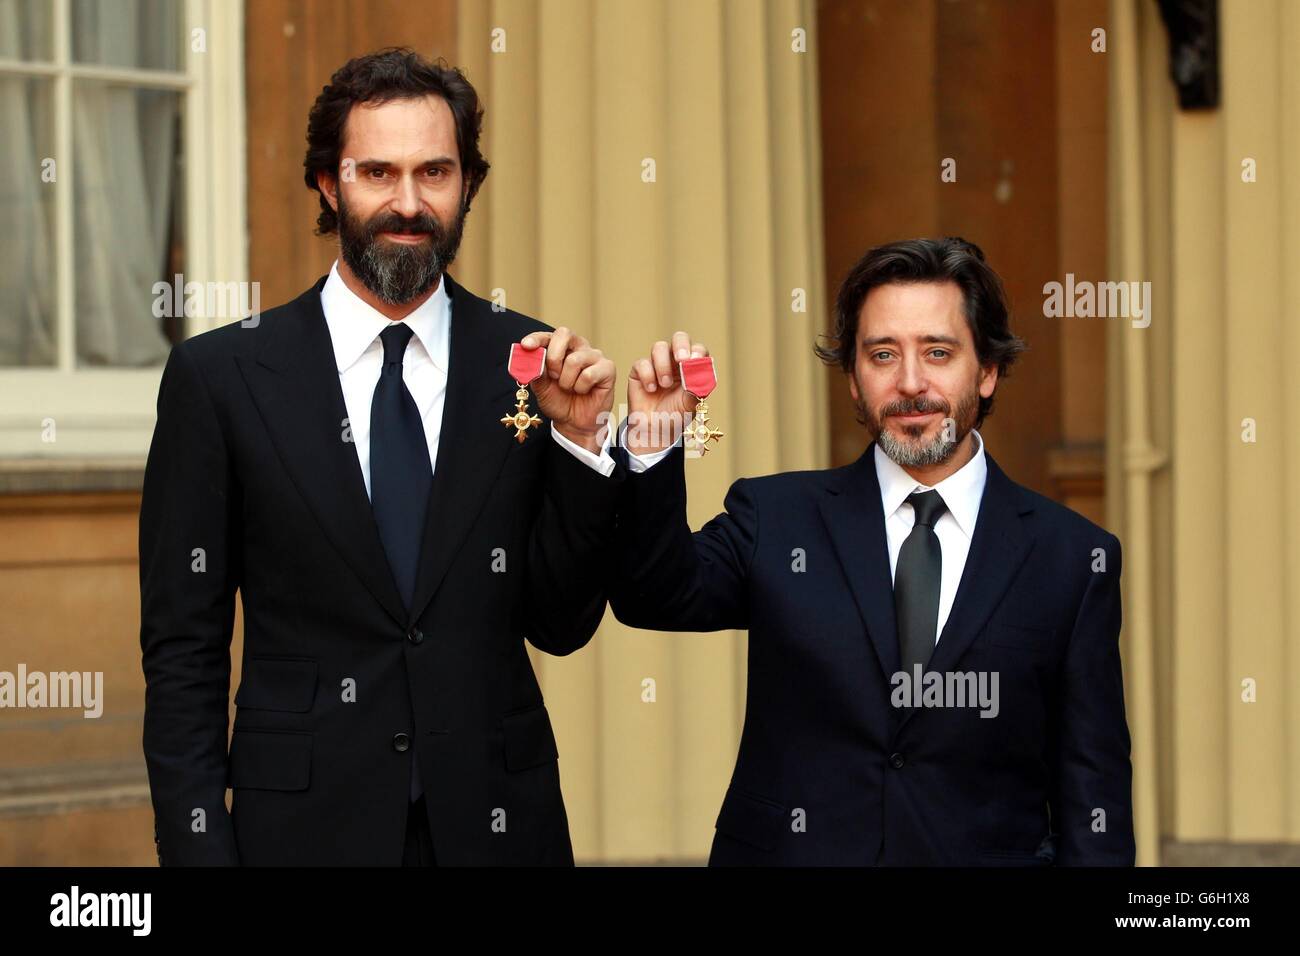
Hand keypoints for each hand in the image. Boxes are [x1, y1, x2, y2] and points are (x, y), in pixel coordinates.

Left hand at [520, 328, 614, 453]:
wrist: (574, 423)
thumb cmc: (559, 402)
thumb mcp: (541, 388)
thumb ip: (536, 372)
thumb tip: (531, 358)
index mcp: (561, 348)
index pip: (548, 335)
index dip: (537, 339)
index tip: (526, 346)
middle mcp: (578, 347)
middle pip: (564, 334)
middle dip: (553, 358)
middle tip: (553, 376)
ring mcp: (594, 356)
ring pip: (575, 359)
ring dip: (566, 381)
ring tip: (569, 388)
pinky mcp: (607, 368)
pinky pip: (589, 374)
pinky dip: (581, 387)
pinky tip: (583, 391)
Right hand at [627, 330, 709, 455]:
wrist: (655, 429)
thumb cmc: (676, 414)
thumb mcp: (691, 404)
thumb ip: (696, 388)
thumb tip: (699, 373)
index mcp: (692, 367)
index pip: (697, 350)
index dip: (697, 351)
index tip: (695, 360)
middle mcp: (675, 361)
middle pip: (679, 338)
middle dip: (680, 345)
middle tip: (681, 359)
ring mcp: (657, 364)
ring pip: (659, 347)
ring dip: (663, 365)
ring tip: (665, 384)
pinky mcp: (639, 370)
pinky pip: (642, 362)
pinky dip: (648, 375)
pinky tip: (651, 390)